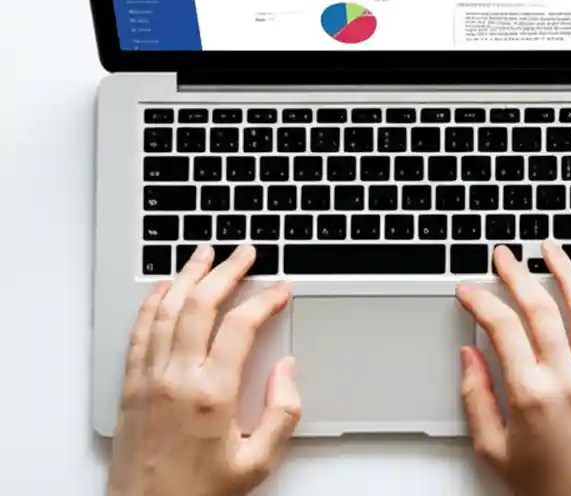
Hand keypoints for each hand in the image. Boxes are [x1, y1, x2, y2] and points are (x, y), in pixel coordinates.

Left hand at [108, 245, 300, 495]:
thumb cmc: (198, 495)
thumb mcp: (257, 463)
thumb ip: (282, 413)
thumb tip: (287, 371)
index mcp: (212, 395)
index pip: (240, 327)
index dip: (264, 300)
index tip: (280, 290)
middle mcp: (176, 379)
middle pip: (201, 305)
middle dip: (226, 272)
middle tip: (244, 253)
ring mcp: (148, 380)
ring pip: (167, 311)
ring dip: (187, 276)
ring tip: (204, 254)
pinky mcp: (129, 388)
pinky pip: (139, 332)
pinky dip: (151, 304)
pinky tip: (162, 289)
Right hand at [457, 242, 570, 495]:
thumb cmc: (544, 490)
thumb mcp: (492, 450)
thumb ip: (477, 398)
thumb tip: (468, 355)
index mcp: (529, 394)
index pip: (502, 328)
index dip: (481, 302)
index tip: (469, 290)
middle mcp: (567, 380)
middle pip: (540, 309)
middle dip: (517, 274)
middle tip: (504, 255)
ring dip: (569, 273)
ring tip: (553, 251)